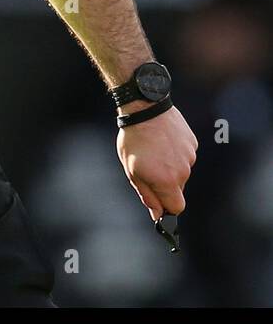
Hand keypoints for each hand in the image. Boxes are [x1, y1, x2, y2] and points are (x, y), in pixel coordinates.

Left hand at [116, 102, 197, 220]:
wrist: (145, 109)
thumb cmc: (134, 141)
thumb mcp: (132, 170)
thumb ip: (147, 195)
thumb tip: (157, 214)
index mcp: (167, 181)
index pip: (177, 207)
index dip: (167, 207)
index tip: (158, 202)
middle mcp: (183, 171)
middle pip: (178, 189)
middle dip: (164, 184)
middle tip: (148, 168)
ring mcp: (190, 157)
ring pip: (181, 171)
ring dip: (169, 166)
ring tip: (153, 150)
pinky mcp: (193, 144)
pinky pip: (185, 156)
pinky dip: (175, 153)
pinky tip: (162, 141)